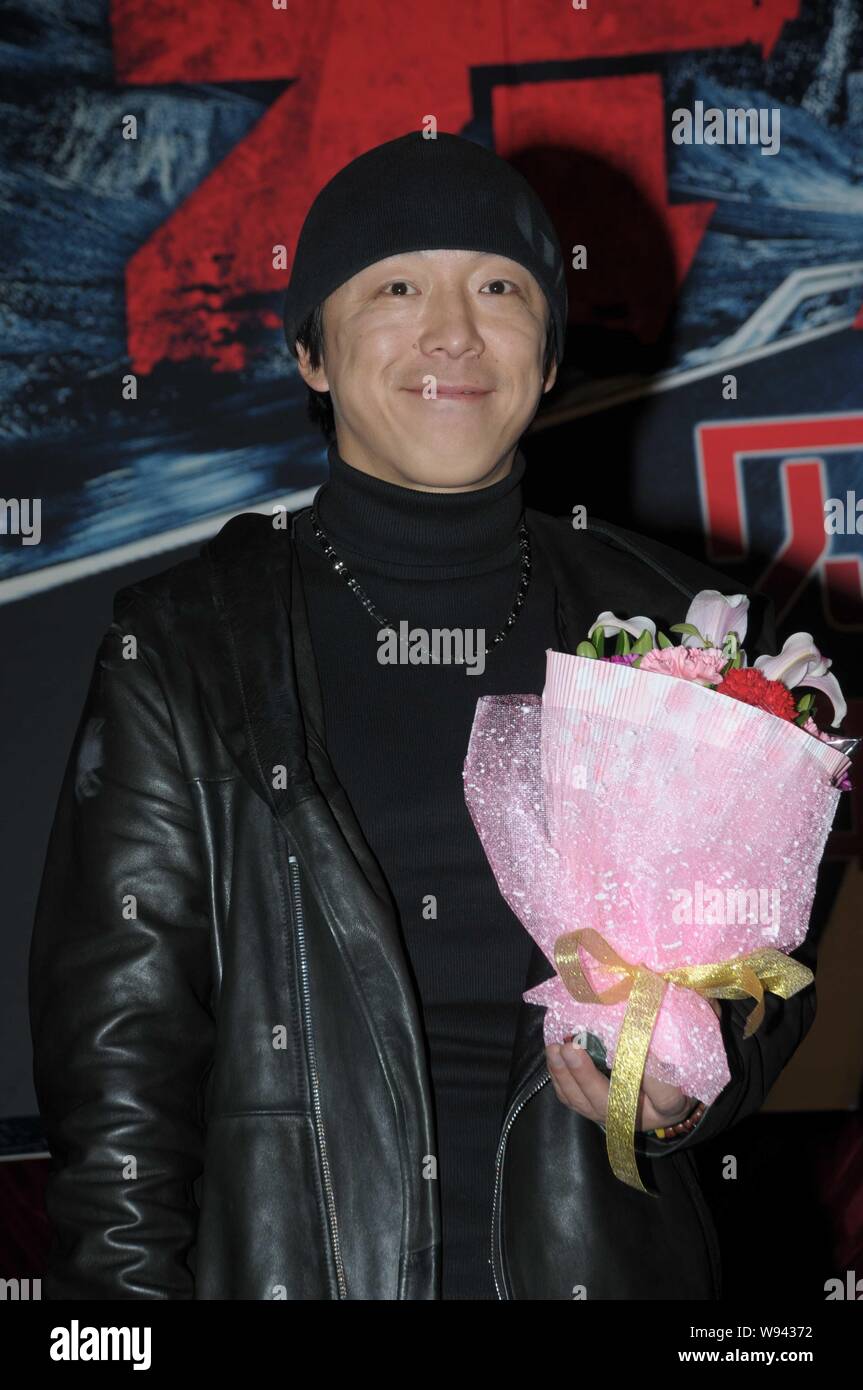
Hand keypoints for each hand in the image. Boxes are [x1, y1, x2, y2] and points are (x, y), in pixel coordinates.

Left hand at [545, 997, 721, 1130]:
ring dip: (567, 1075)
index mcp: (673, 1103)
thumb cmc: (683, 1059)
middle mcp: (643, 1116)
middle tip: (572, 1046)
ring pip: (586, 1104)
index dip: (655, 1077)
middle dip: (588, 1076)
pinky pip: (572, 1101)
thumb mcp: (696, 1040)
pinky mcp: (594, 1110)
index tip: (643, 1045)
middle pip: (613, 1105)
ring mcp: (616, 1115)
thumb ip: (694, 1017)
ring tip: (556, 1047)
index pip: (667, 1096)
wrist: (671, 1092)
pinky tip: (553, 1053)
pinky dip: (560, 1078)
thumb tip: (684, 982)